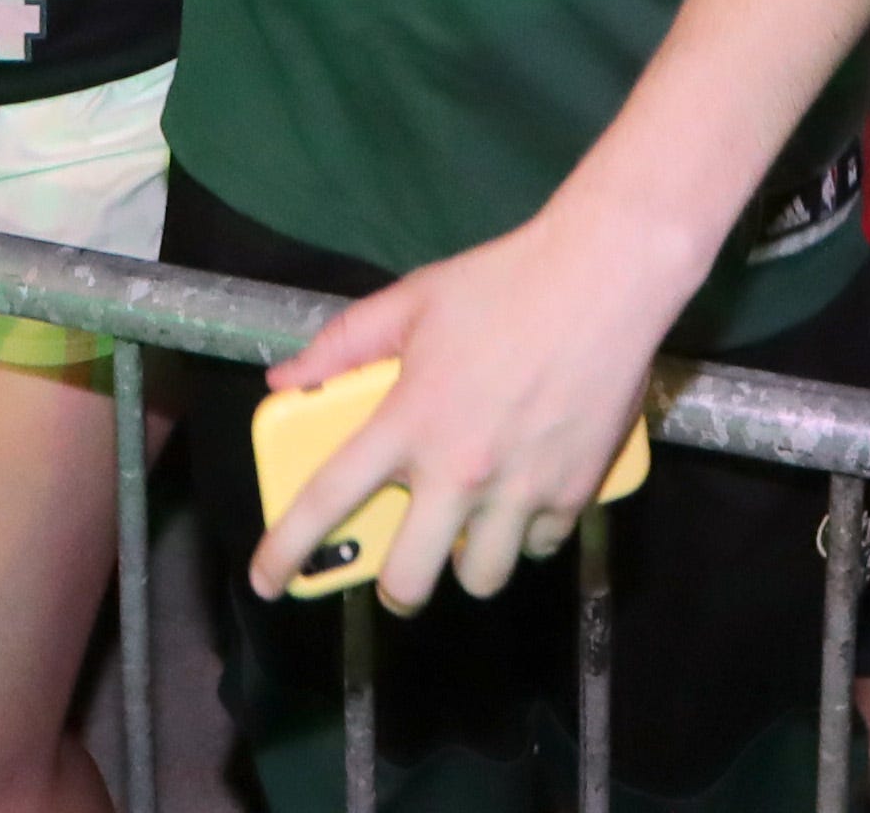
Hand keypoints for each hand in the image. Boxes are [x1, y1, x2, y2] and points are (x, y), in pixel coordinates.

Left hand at [254, 200, 690, 605]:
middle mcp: (459, 470)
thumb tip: (284, 380)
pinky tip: (525, 494)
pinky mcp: (574, 493)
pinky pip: (538, 545)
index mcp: (408, 422)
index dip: (286, 550)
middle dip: (396, 591)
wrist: (603, 278)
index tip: (265, 581)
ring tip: (471, 527)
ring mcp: (519, 489)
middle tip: (402, 568)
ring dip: (467, 562)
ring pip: (480, 578)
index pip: (328, 502)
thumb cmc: (501, 284)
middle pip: (409, 582)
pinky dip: (526, 532)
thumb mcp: (411, 303)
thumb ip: (342, 345)